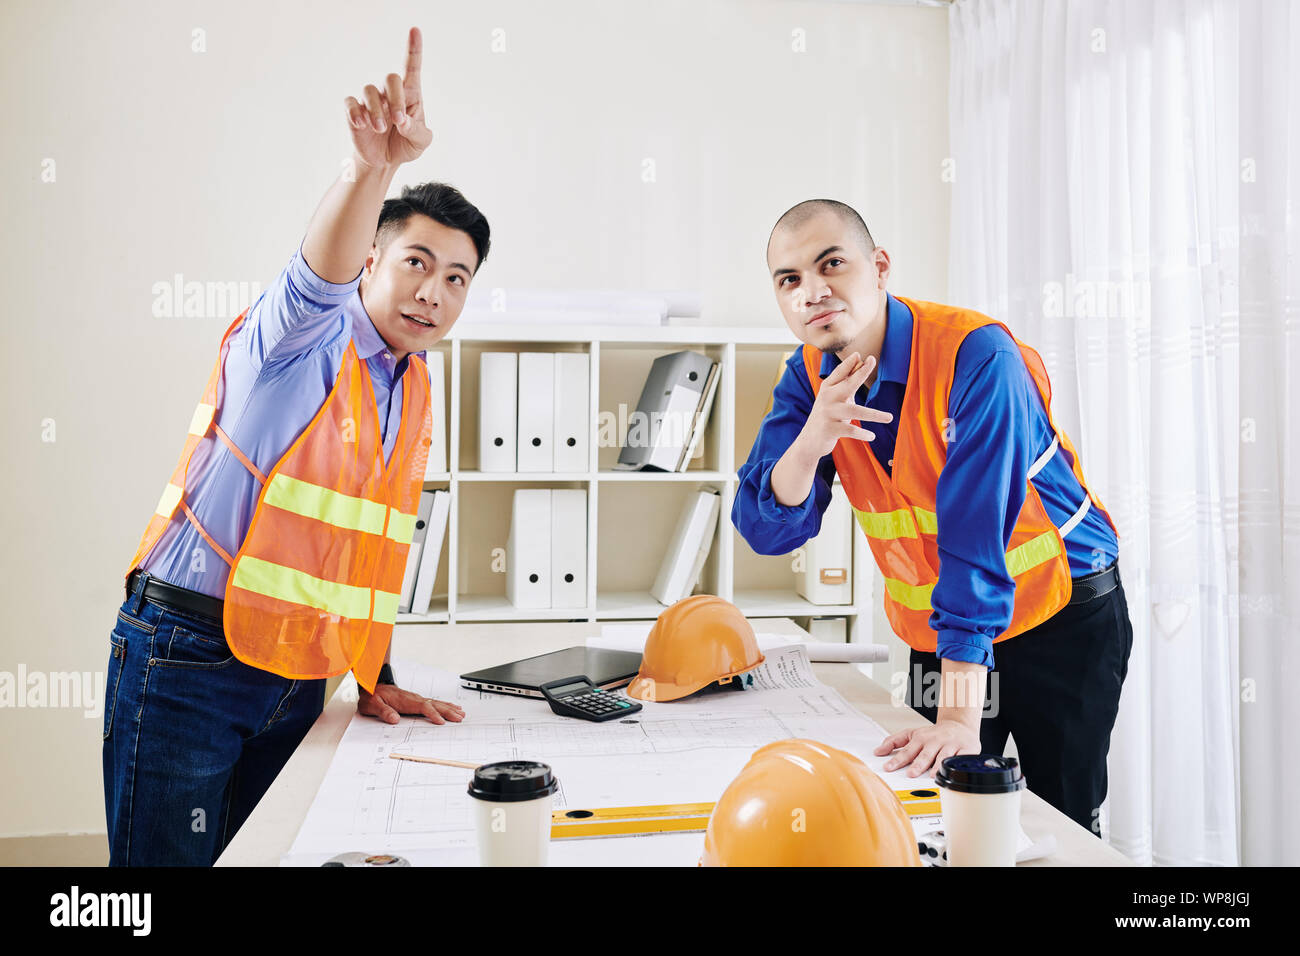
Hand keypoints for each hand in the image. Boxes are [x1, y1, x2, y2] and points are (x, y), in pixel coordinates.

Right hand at [343, 27, 432, 169]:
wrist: (386, 161)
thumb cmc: (406, 144)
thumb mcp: (421, 141)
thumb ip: (416, 130)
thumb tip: (401, 121)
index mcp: (410, 95)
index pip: (411, 67)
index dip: (413, 49)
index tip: (415, 30)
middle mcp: (389, 93)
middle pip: (390, 78)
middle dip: (395, 99)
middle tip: (398, 121)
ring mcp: (371, 101)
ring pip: (369, 91)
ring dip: (377, 112)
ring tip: (381, 129)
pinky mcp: (354, 111)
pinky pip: (351, 103)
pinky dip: (356, 113)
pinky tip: (362, 125)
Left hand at [358, 683, 464, 724]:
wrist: (371, 685)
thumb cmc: (372, 696)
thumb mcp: (373, 705)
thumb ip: (383, 712)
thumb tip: (394, 719)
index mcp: (405, 700)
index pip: (423, 707)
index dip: (433, 714)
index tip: (442, 722)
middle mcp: (413, 698)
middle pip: (434, 704)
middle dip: (448, 711)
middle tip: (460, 718)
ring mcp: (416, 699)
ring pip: (436, 703)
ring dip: (449, 708)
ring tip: (461, 713)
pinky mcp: (416, 701)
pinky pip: (433, 702)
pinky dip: (444, 705)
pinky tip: (451, 706)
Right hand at [798, 351, 893, 459]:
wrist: (809, 440)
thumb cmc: (828, 415)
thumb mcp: (835, 397)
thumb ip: (847, 381)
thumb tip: (861, 362)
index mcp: (828, 388)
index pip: (840, 372)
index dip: (850, 362)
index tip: (864, 355)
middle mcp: (827, 398)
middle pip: (847, 384)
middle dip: (861, 372)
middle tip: (873, 360)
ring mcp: (828, 413)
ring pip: (854, 411)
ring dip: (874, 414)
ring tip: (889, 417)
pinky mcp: (830, 429)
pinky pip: (851, 431)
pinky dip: (863, 434)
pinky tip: (872, 436)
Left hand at [874, 720, 980, 778]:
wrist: (959, 725)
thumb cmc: (934, 734)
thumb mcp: (912, 733)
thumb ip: (894, 742)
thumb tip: (877, 751)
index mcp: (921, 738)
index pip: (907, 751)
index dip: (897, 760)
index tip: (888, 768)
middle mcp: (935, 741)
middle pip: (925, 754)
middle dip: (918, 764)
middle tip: (911, 774)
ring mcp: (951, 745)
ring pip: (944, 757)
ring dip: (938, 766)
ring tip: (933, 775)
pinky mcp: (966, 749)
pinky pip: (962, 758)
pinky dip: (958, 764)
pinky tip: (954, 770)